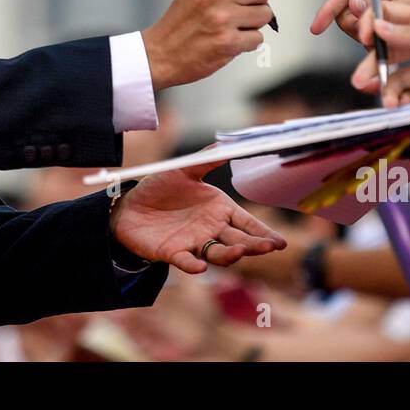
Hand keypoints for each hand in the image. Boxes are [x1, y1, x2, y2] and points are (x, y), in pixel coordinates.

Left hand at [109, 160, 286, 275]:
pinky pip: (186, 261)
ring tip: (239, 251)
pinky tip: (200, 267)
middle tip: (269, 247)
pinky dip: (192, 265)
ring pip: (218, 254)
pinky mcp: (173, 253)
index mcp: (220, 210)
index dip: (263, 233)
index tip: (279, 242)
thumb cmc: (160, 188)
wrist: (130, 205)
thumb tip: (229, 143)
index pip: (247, 223)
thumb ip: (208, 158)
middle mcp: (212, 229)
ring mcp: (194, 243)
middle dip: (255, 245)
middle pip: (239, 241)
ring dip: (230, 255)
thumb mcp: (185, 169)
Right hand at [141, 0, 273, 89]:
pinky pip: (258, 37)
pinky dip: (248, 41)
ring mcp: (222, 20)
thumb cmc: (180, 21)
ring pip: (265, 14)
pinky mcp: (228, 43)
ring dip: (254, 22)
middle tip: (239, 8)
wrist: (161, 54)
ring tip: (235, 25)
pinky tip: (232, 39)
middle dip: (255, 1)